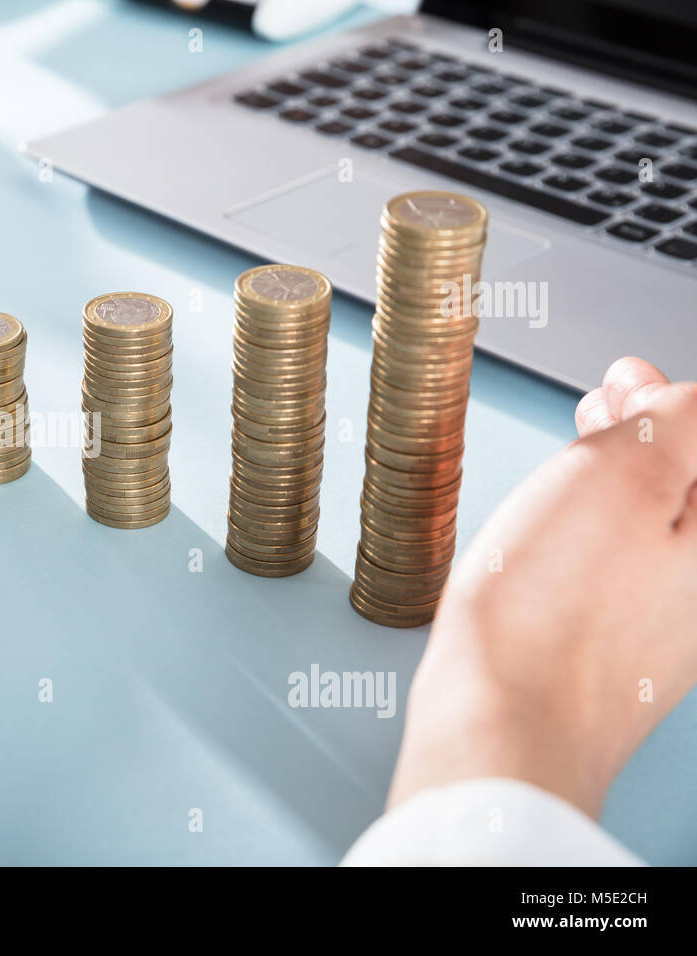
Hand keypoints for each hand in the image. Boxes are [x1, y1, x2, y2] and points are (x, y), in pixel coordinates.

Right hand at [388, 357, 696, 816]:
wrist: (504, 726)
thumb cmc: (551, 615)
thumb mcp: (625, 473)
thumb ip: (679, 421)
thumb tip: (679, 403)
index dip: (672, 397)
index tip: (630, 375)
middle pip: (687, 489)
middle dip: (650, 434)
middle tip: (605, 404)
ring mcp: (662, 627)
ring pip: (651, 529)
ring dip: (618, 480)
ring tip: (574, 456)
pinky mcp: (615, 656)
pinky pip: (619, 573)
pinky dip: (593, 532)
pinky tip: (555, 529)